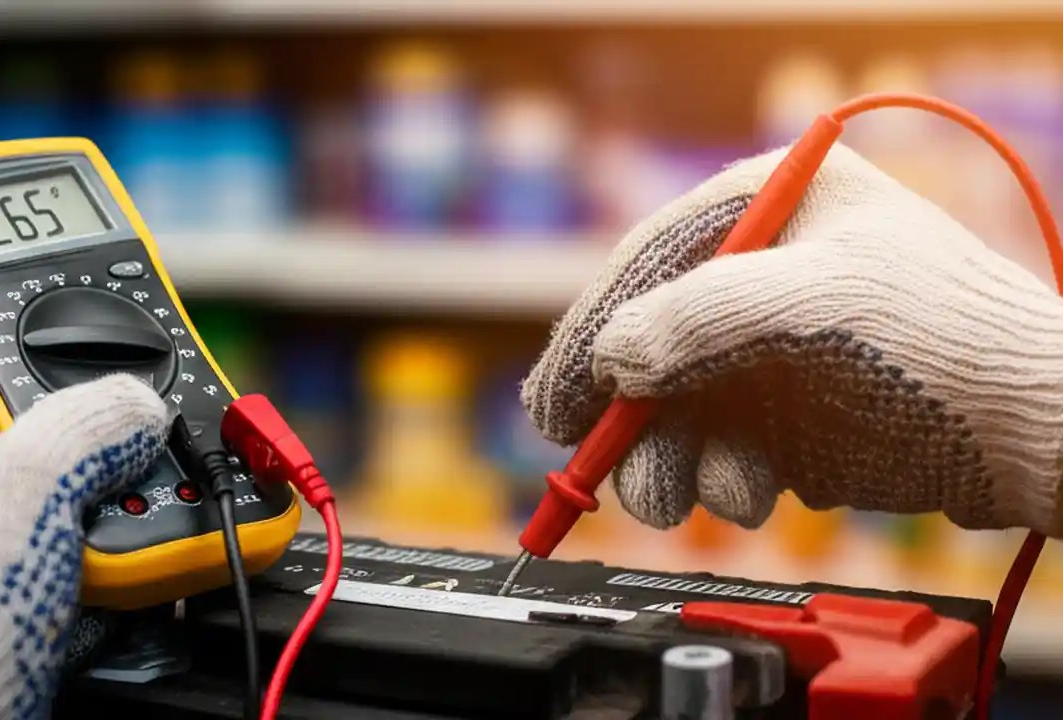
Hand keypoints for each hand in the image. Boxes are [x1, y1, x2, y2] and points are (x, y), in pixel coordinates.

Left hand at [0, 375, 168, 719]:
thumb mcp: (24, 485)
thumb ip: (80, 427)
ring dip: (118, 553)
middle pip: (40, 483)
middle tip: (140, 482)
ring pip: (67, 552)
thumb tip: (135, 403)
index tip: (78, 387)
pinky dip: (114, 612)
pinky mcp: (10, 653)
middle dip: (99, 484)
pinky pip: (80, 616)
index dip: (22, 392)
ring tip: (143, 560)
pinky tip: (131, 613)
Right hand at [523, 144, 1062, 535]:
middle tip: (590, 462)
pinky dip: (716, 479)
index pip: (646, 262)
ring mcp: (767, 348)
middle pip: (646, 341)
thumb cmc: (950, 337)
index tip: (556, 401)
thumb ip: (703, 316)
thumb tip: (612, 357)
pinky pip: (713, 448)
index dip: (591, 331)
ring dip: (665, 460)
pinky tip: (751, 491)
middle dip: (621, 412)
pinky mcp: (783, 415)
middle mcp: (757, 273)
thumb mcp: (821, 300)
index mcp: (766, 206)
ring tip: (687, 497)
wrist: (1041, 432)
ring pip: (671, 407)